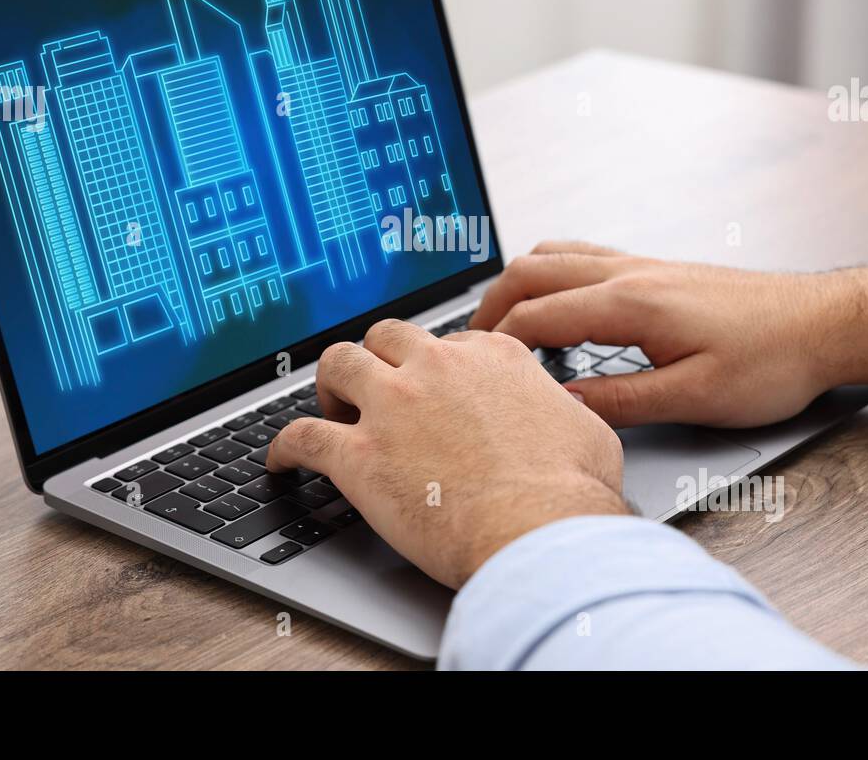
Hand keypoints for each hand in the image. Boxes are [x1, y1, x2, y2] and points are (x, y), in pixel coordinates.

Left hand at [266, 319, 627, 588]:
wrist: (538, 531)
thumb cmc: (569, 491)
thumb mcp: (586, 430)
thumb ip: (560, 409)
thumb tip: (563, 412)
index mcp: (490, 356)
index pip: (447, 342)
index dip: (435, 367)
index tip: (433, 387)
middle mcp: (436, 368)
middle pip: (386, 337)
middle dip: (378, 357)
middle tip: (377, 387)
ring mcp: (392, 406)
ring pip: (337, 363)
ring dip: (330, 385)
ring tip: (330, 407)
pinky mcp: (358, 455)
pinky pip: (300, 436)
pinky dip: (284, 447)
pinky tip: (280, 460)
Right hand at [470, 240, 867, 428]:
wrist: (824, 322)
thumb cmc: (772, 359)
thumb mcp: (693, 397)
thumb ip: (619, 401)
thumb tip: (560, 403)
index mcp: (630, 303)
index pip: (536, 316)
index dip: (495, 344)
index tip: (473, 370)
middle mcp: (629, 272)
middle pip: (531, 271)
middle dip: (489, 305)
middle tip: (469, 344)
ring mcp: (641, 263)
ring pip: (553, 254)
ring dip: (517, 283)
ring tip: (501, 323)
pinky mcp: (656, 268)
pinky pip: (582, 255)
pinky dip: (549, 273)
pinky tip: (557, 302)